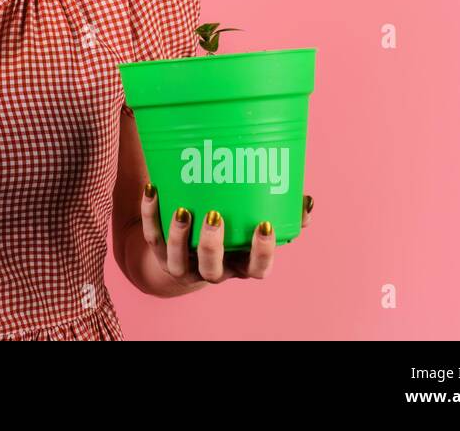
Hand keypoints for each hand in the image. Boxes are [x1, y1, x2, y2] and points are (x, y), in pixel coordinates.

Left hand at [140, 186, 314, 286]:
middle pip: (213, 268)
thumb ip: (284, 214)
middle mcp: (213, 270)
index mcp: (240, 264)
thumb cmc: (233, 234)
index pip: (256, 269)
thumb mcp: (256, 227)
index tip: (265, 226)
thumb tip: (307, 199)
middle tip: (215, 216)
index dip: (262, 252)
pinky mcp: (161, 253)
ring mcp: (184, 265)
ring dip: (180, 235)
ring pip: (179, 259)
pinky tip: (153, 189)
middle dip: (213, 244)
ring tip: (183, 209)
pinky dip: (152, 214)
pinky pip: (154, 237)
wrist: (187, 252)